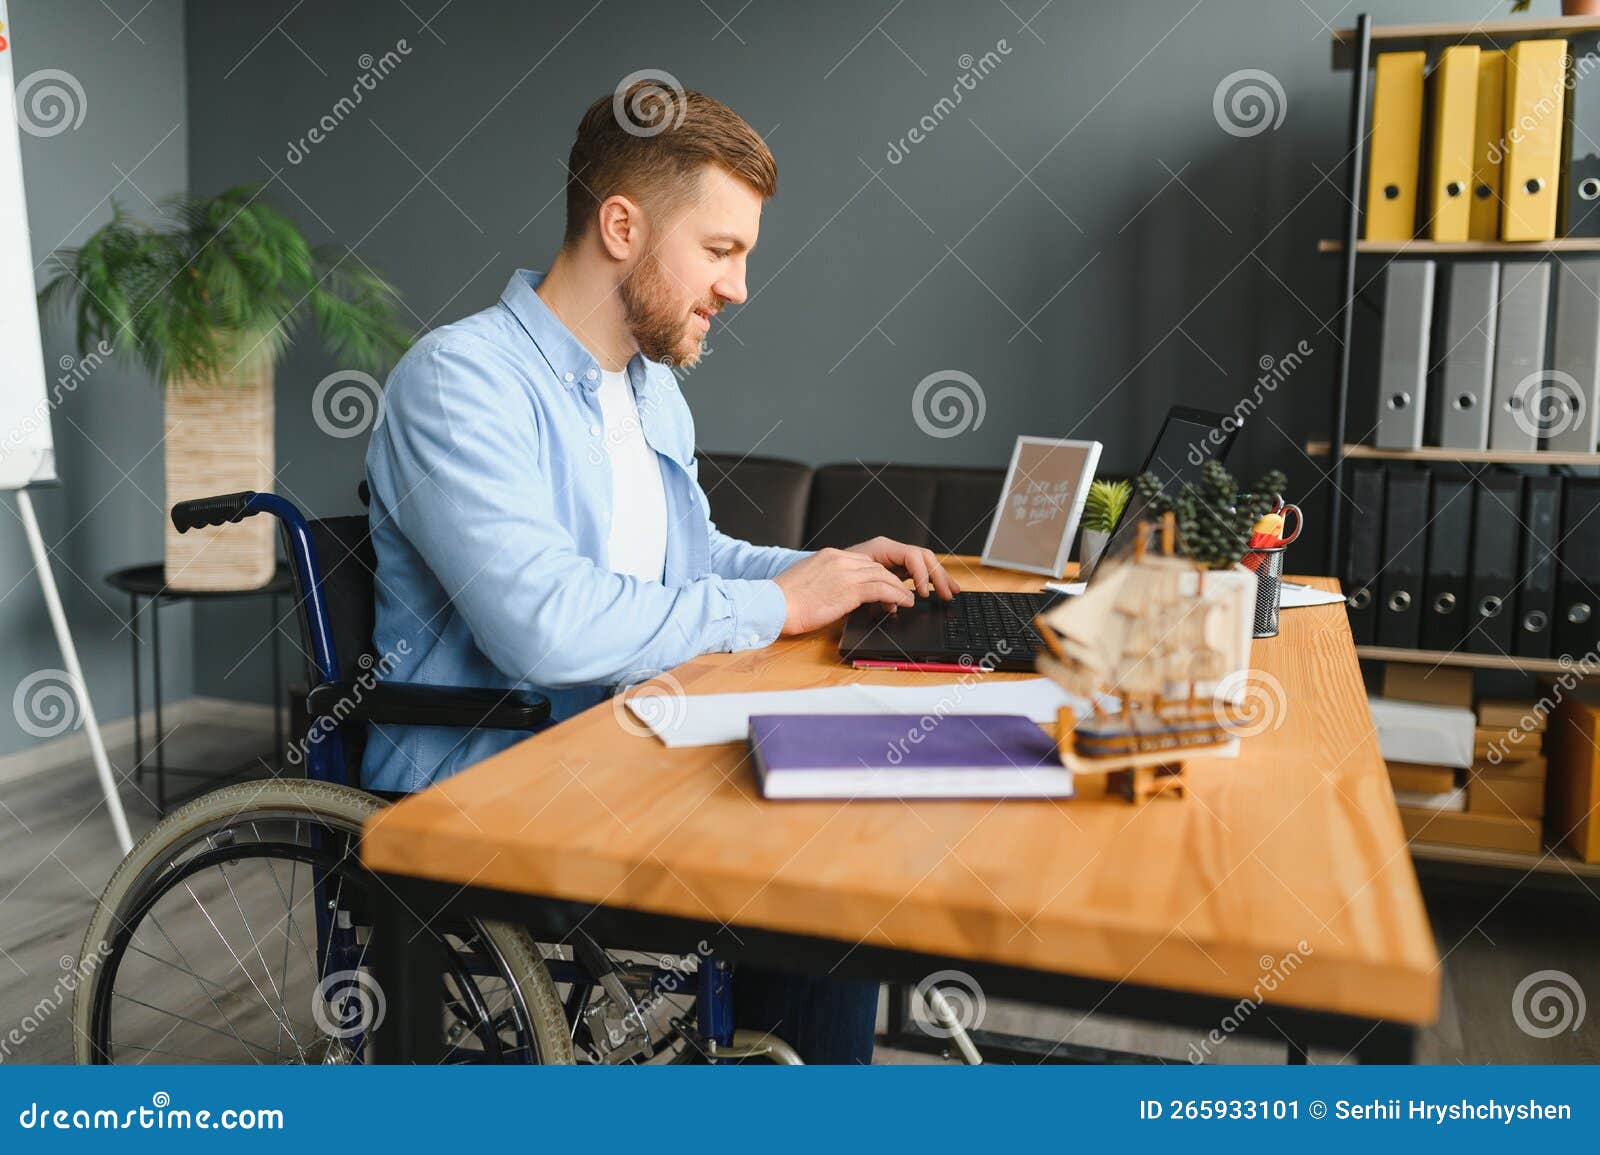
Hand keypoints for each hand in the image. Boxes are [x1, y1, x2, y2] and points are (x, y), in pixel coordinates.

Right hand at [773, 547, 916, 634]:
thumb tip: (837, 594)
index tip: (887, 585)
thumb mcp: (807, 582)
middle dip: (893, 580)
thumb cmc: (783, 601)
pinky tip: (904, 603)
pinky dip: (898, 595)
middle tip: (903, 592)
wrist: (772, 604)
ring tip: (909, 599)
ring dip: (900, 589)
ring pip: (883, 576)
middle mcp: (839, 559)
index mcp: (828, 556)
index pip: (862, 562)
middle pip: (876, 567)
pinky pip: (883, 589)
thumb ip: (825, 581)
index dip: (878, 575)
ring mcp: (845, 572)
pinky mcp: (849, 589)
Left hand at [842, 536, 961, 599]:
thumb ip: (877, 591)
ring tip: (949, 593)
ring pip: (923, 564)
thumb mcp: (854, 584)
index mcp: (881, 548)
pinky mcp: (891, 568)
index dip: (922, 574)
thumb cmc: (831, 581)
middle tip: (949, 595)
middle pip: (923, 558)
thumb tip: (896, 603)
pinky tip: (935, 592)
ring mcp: (891, 558)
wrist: (813, 585)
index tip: (924, 594)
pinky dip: (926, 581)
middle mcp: (889, 550)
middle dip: (938, 576)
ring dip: (938, 578)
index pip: (912, 556)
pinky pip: (914, 572)